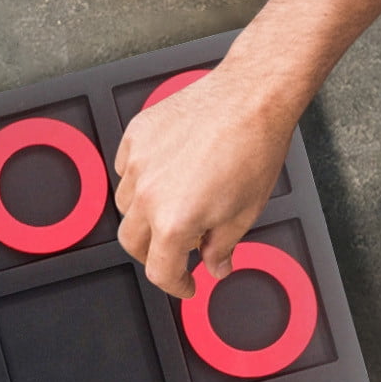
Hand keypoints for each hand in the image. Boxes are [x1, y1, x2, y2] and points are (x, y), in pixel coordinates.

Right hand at [113, 58, 298, 297]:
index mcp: (175, 221)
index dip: (176, 285)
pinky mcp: (136, 137)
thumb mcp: (245, 212)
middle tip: (178, 250)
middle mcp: (148, 195)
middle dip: (154, 253)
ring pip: (126, 205)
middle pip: (133, 243)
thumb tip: (216, 267)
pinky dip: (140, 179)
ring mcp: (137, 163)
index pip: (160, 271)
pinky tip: (167, 174)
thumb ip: (223, 247)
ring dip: (145, 215)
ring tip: (175, 205)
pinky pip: (125, 169)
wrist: (252, 96)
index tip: (186, 284)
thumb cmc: (255, 148)